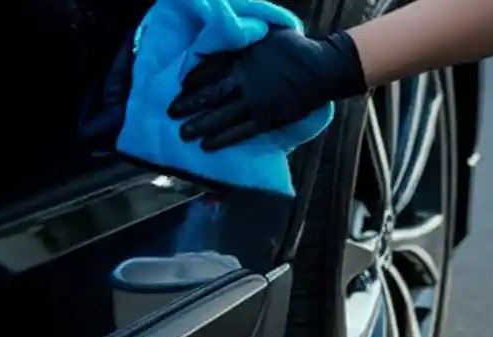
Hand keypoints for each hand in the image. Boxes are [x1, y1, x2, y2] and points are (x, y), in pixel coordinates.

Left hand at [168, 29, 366, 150]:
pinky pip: (240, 132)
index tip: (180, 86)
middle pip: (210, 94)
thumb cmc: (294, 48)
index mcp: (243, 57)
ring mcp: (256, 102)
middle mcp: (245, 80)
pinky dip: (222, 139)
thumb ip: (244, 37)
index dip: (192, 78)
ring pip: (221, 115)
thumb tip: (224, 34)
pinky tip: (207, 146)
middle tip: (171, 112)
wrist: (321, 69)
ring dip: (199, 125)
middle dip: (188, 104)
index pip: (209, 68)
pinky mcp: (267, 119)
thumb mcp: (266, 33)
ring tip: (183, 134)